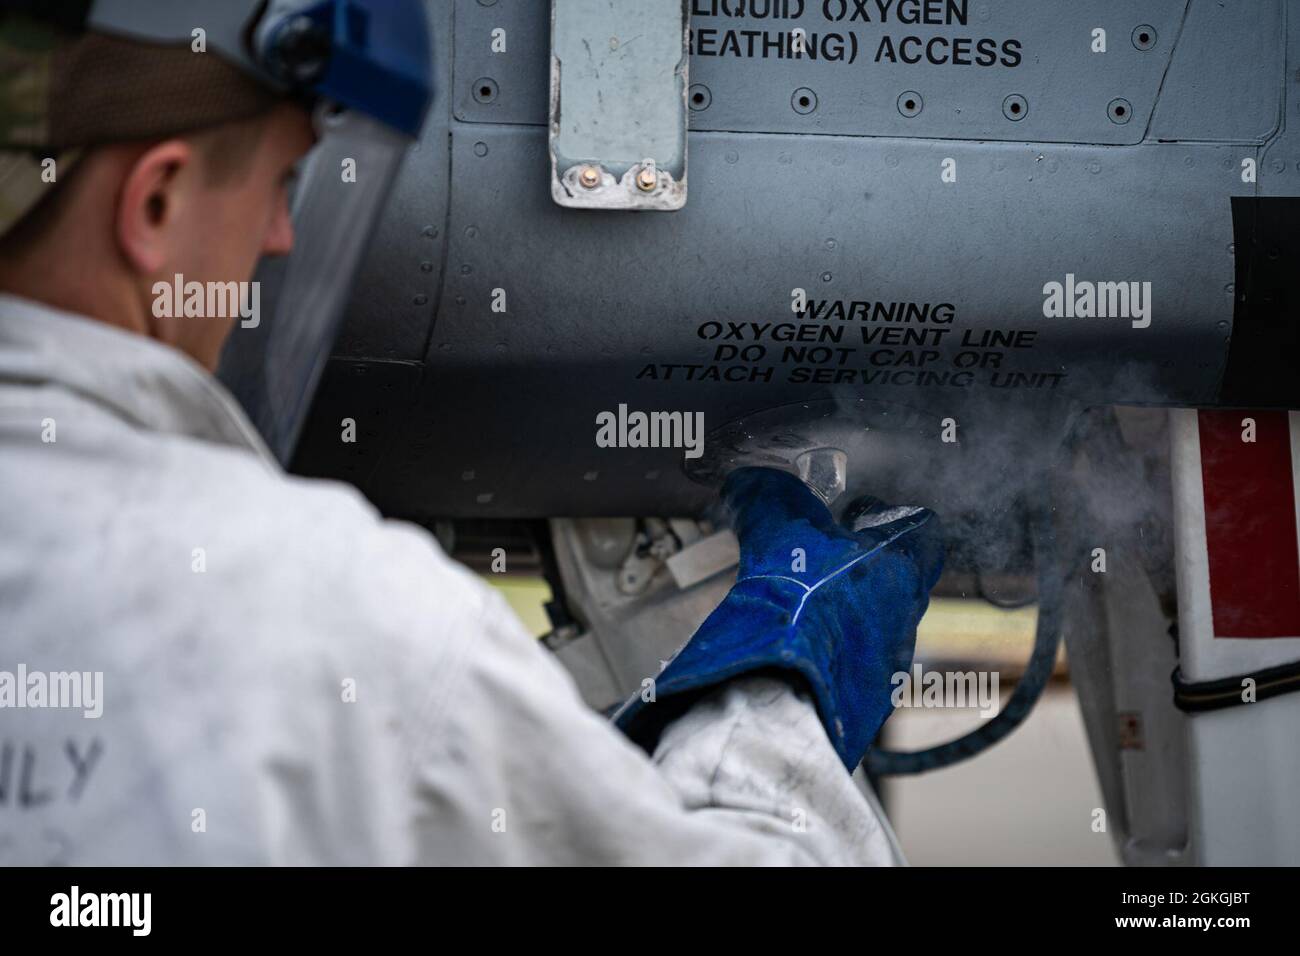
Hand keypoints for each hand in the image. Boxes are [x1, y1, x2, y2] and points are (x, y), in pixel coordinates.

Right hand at [614, 466, 943, 769]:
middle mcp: (905, 616)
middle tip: (815, 557)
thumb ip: (769, 498)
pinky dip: (828, 655)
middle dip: (859, 565)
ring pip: (875, 625)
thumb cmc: (796, 609)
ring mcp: (887, 664)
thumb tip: (752, 481)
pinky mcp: (863, 704)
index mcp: (901, 566)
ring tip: (797, 608)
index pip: (922, 527)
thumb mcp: (776, 529)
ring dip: (843, 613)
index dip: (885, 514)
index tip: (852, 512)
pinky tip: (790, 650)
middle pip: (897, 577)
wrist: (781, 698)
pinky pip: (853, 668)